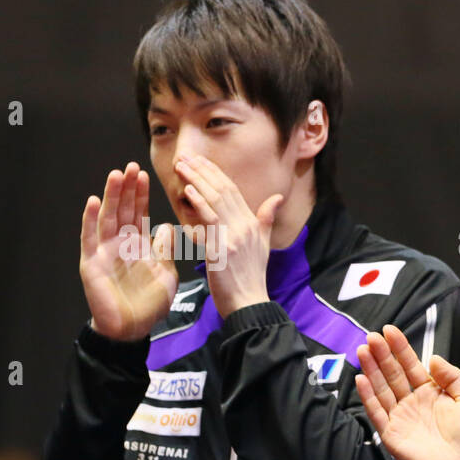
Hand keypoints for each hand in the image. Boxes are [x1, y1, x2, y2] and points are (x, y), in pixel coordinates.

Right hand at [79, 162, 178, 340]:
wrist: (133, 329)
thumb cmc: (150, 304)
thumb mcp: (165, 273)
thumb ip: (165, 249)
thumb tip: (168, 225)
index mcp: (138, 245)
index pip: (139, 214)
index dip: (141, 195)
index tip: (145, 175)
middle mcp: (119, 244)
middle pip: (122, 211)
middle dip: (127, 189)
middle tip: (132, 166)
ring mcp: (104, 252)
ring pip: (107, 218)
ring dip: (111, 196)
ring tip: (116, 175)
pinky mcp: (92, 263)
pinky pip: (90, 239)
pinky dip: (90, 220)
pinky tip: (92, 202)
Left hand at [173, 153, 281, 316]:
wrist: (249, 303)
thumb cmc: (252, 278)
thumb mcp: (263, 245)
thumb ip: (266, 219)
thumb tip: (277, 198)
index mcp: (253, 224)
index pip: (233, 191)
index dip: (216, 173)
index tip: (200, 160)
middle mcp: (245, 226)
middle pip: (223, 190)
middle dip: (203, 171)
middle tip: (186, 156)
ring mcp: (234, 237)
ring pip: (215, 201)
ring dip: (197, 180)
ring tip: (183, 166)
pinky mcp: (222, 250)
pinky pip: (209, 222)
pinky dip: (199, 203)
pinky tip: (189, 190)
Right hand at [354, 325, 459, 459]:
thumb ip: (451, 377)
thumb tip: (432, 358)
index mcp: (430, 393)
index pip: (411, 365)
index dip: (401, 348)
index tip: (390, 330)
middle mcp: (412, 403)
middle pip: (393, 374)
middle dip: (382, 355)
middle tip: (371, 336)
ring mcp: (400, 418)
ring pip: (382, 389)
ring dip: (372, 370)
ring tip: (363, 350)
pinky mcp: (392, 435)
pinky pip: (377, 413)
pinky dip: (368, 397)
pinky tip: (361, 378)